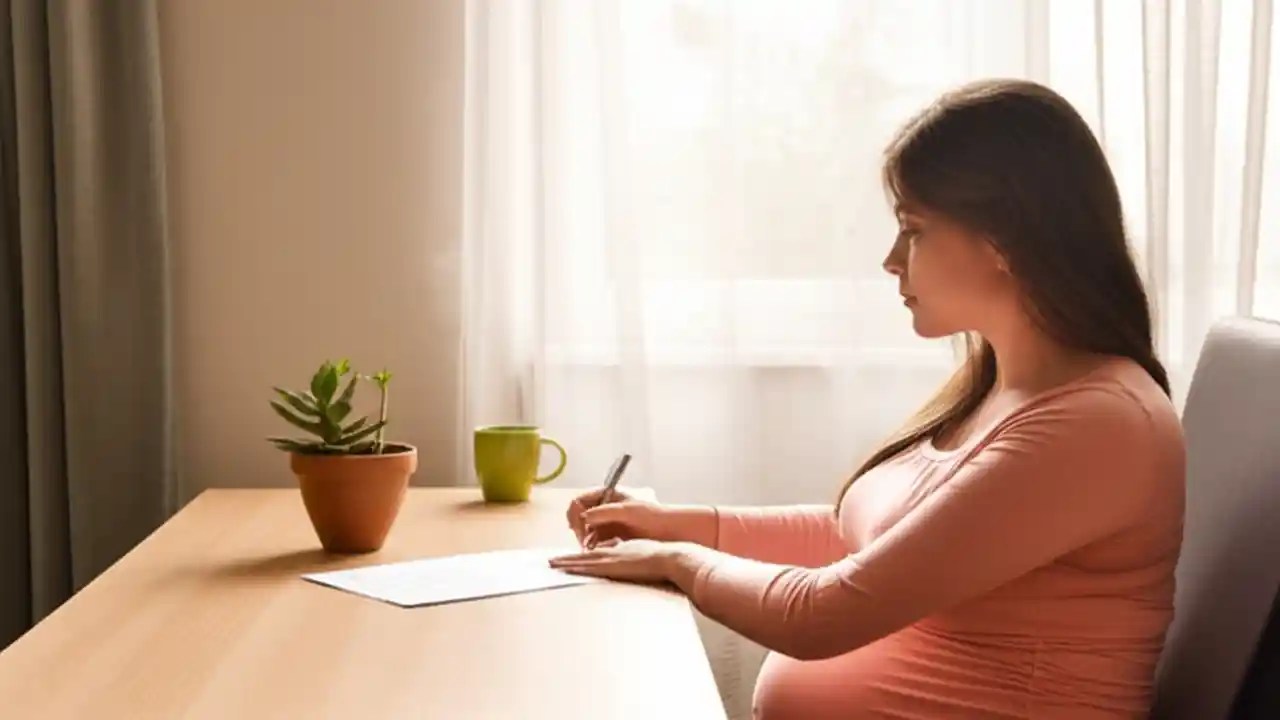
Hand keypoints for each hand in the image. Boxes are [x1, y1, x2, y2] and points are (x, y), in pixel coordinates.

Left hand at [549, 538, 685, 583]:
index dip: (578, 557)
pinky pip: (590, 568)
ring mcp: (611, 560)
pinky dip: (577, 568)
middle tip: (549, 562)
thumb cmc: (658, 556)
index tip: (566, 560)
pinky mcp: (613, 567)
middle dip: (566, 560)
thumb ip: (626, 551)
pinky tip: (567, 570)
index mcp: (616, 550)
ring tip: (551, 565)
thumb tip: (617, 552)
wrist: (668, 557)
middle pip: (583, 557)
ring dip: (566, 563)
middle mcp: (611, 554)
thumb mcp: (638, 551)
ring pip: (583, 561)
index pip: (593, 554)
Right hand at [565, 488, 718, 549]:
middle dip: (579, 530)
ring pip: (586, 532)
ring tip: (592, 550)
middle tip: (585, 544)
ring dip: (586, 541)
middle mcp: (605, 508)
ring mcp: (608, 523)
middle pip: (579, 518)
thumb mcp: (628, 511)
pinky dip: (594, 547)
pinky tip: (599, 552)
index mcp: (607, 495)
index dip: (576, 514)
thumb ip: (604, 512)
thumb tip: (584, 517)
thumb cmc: (653, 516)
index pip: (579, 502)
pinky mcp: (613, 537)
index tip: (581, 528)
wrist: (673, 532)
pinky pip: (595, 543)